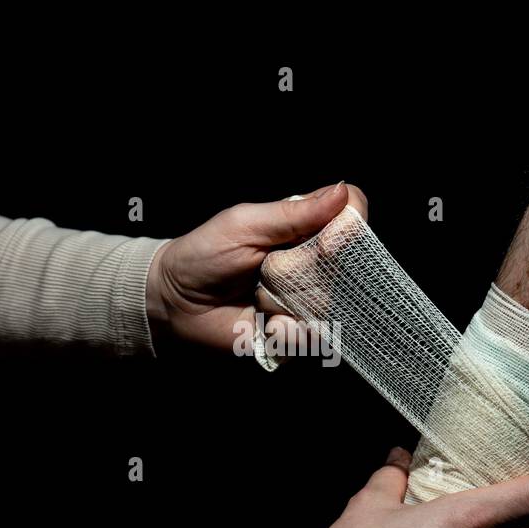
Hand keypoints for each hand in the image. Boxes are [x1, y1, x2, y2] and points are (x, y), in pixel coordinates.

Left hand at [145, 182, 367, 351]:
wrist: (175, 303)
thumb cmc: (204, 254)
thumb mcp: (245, 224)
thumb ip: (294, 213)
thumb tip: (343, 192)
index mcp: (305, 227)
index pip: (353, 215)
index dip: (350, 228)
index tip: (327, 242)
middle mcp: (315, 262)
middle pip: (345, 266)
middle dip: (302, 271)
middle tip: (267, 270)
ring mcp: (309, 299)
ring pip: (327, 302)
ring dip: (286, 301)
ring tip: (258, 297)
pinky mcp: (299, 333)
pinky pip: (312, 335)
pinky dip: (283, 330)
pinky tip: (262, 323)